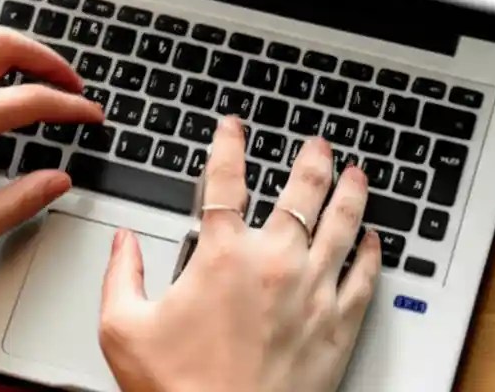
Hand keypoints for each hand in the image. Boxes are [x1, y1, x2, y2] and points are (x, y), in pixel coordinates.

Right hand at [98, 117, 382, 391]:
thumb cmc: (178, 390)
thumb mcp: (123, 329)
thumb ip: (121, 274)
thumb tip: (123, 241)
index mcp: (223, 257)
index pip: (226, 181)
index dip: (228, 145)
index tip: (232, 128)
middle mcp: (275, 264)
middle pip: (303, 191)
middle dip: (312, 160)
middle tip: (318, 145)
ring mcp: (313, 291)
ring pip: (343, 223)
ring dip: (351, 192)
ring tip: (355, 173)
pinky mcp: (338, 324)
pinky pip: (364, 275)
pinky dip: (371, 251)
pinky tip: (372, 238)